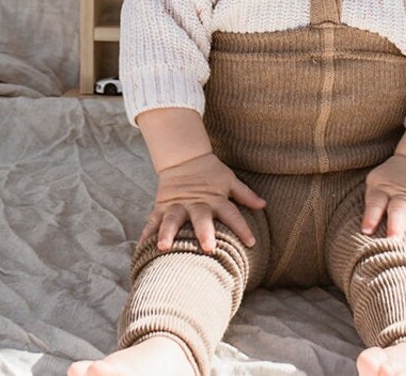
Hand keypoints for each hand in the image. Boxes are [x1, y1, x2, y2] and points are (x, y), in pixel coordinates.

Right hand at [140, 151, 265, 253]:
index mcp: (216, 199)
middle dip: (204, 232)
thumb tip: (263, 205)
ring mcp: (177, 205)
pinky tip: (142, 247)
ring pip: (172, 219)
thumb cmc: (211, 173)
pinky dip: (147, 233)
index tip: (251, 242)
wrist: (185, 157)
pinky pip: (152, 221)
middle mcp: (197, 203)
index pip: (232, 213)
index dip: (242, 227)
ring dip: (168, 233)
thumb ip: (245, 194)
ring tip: (163, 247)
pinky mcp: (162, 206)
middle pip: (201, 218)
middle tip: (209, 247)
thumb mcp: (229, 181)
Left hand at [361, 153, 405, 252]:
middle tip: (393, 241)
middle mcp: (403, 196)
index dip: (371, 216)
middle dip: (396, 226)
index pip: (376, 202)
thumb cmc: (388, 183)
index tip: (366, 231)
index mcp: (384, 189)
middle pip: (399, 210)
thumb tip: (361, 238)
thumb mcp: (376, 184)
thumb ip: (372, 207)